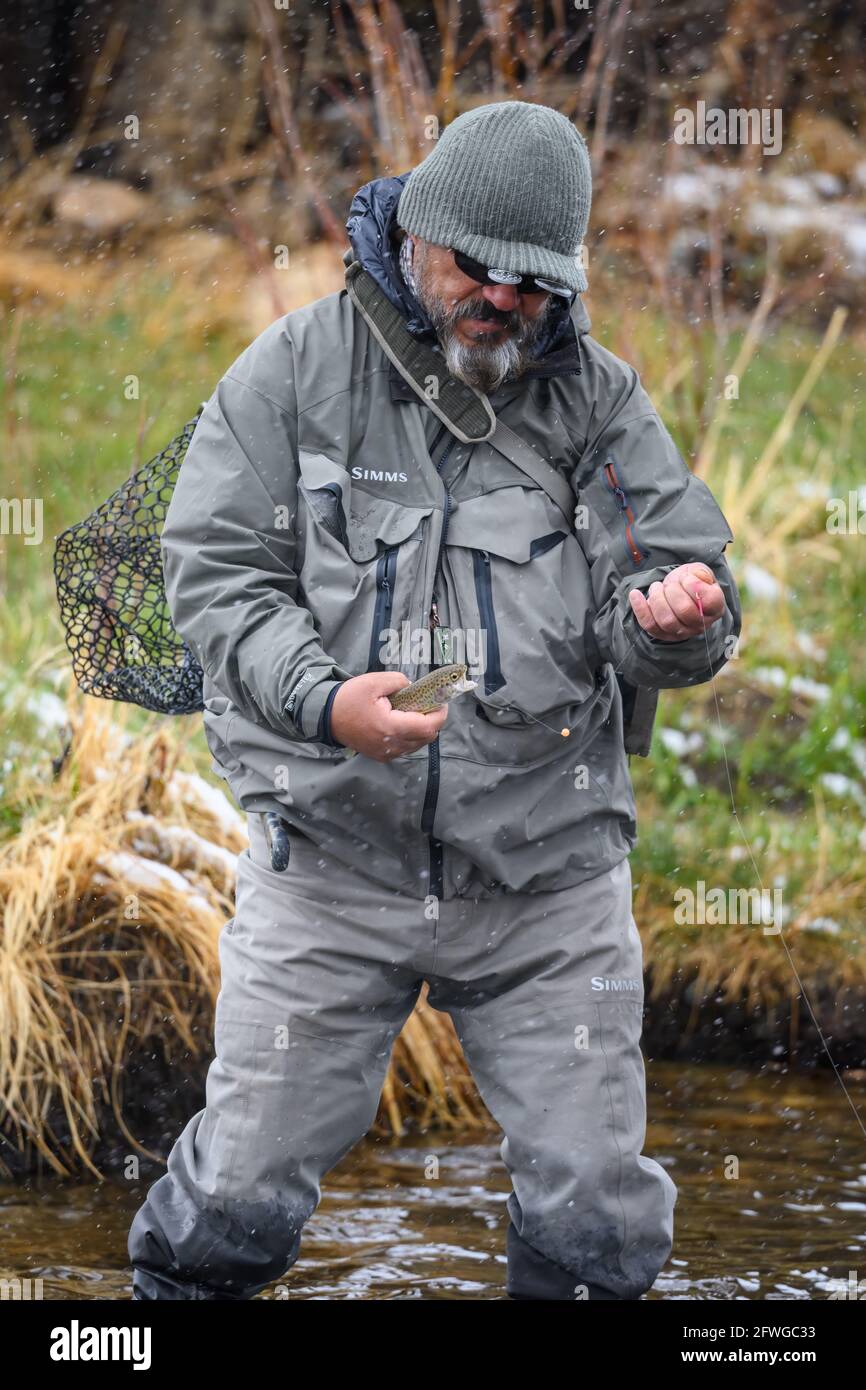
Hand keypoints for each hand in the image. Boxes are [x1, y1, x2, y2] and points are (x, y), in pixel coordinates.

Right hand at [330, 671, 448, 761]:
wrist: (325, 716)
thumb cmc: (348, 698)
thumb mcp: (374, 682)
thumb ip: (398, 682)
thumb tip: (412, 687)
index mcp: (391, 727)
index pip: (428, 727)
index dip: (440, 715)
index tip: (442, 702)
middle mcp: (391, 745)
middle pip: (427, 738)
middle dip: (433, 721)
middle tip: (431, 704)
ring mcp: (386, 753)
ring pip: (417, 745)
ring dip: (423, 730)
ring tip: (417, 712)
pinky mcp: (381, 755)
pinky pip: (406, 748)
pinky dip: (411, 736)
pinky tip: (404, 722)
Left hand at [628, 563, 724, 640]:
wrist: (679, 592)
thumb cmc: (691, 581)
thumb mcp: (700, 572)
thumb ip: (700, 573)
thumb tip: (693, 578)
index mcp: (715, 608)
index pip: (709, 601)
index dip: (695, 586)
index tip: (686, 577)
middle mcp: (701, 624)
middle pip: (685, 611)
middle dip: (673, 591)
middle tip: (669, 583)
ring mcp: (682, 632)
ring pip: (667, 620)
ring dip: (657, 598)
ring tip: (656, 587)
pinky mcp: (662, 634)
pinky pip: (649, 625)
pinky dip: (640, 608)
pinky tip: (635, 594)